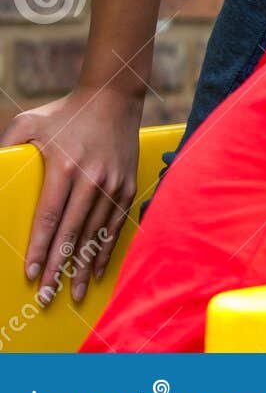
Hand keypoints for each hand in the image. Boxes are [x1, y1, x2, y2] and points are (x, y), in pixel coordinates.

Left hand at [2, 85, 143, 303]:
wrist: (114, 96)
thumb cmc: (67, 111)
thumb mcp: (30, 122)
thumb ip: (7, 146)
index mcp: (65, 168)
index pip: (49, 218)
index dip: (39, 249)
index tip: (30, 274)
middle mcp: (91, 180)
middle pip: (72, 234)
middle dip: (58, 268)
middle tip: (46, 297)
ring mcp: (112, 184)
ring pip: (95, 234)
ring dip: (84, 266)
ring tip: (75, 293)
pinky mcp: (127, 185)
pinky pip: (115, 225)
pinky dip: (106, 249)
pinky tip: (97, 269)